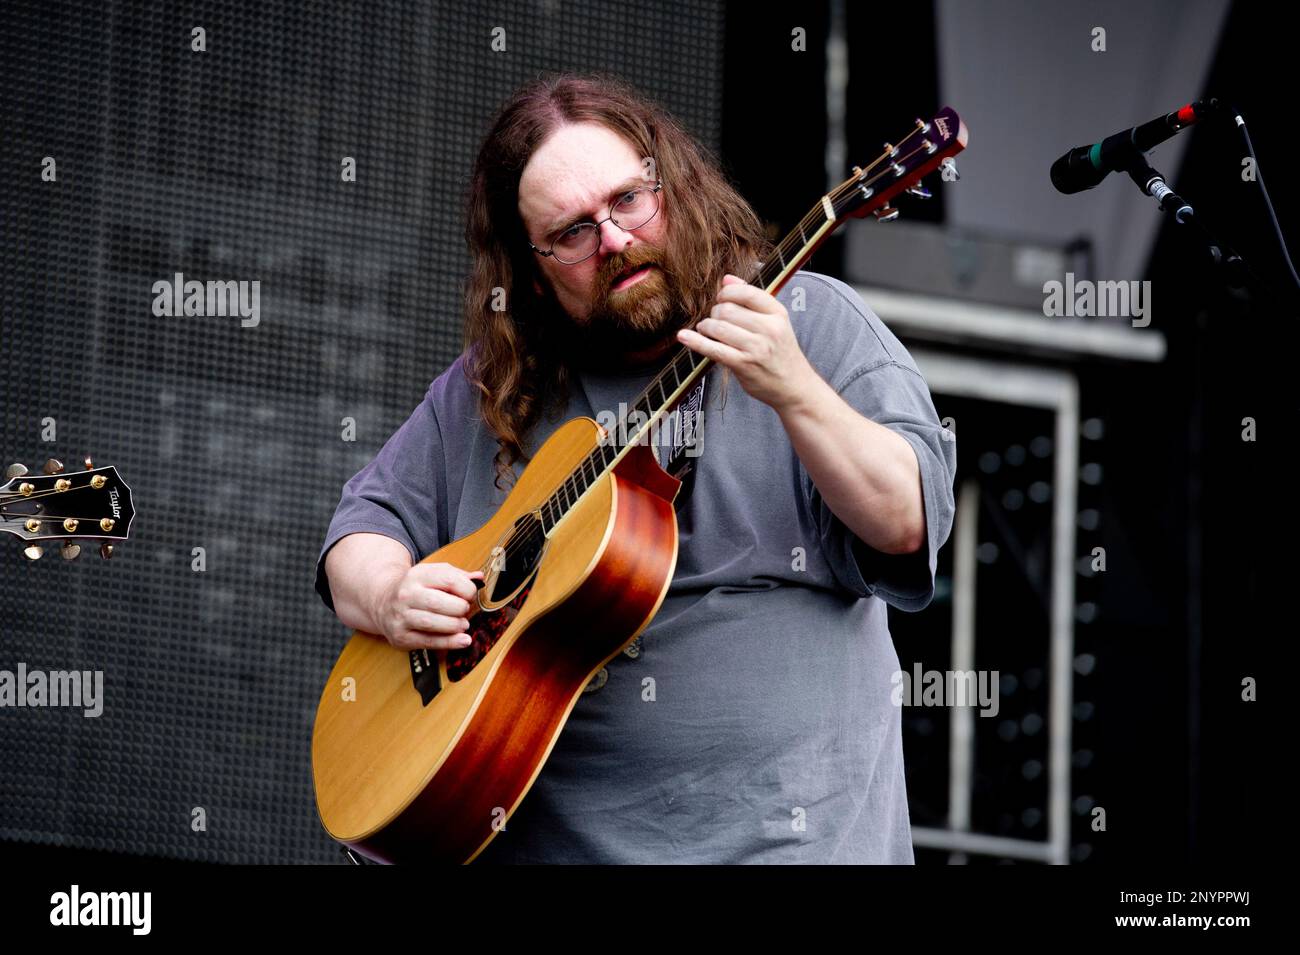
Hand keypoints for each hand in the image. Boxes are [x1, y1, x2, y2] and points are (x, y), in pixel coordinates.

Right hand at [374, 562, 484, 650]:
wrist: (382, 602)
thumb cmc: (415, 589)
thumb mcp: (433, 575)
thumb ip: (457, 576)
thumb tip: (479, 578)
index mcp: (417, 575)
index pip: (447, 579)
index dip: (467, 589)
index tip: (471, 595)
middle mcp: (406, 595)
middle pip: (438, 602)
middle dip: (459, 608)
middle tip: (465, 610)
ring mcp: (401, 617)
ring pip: (431, 623)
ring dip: (454, 626)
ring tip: (463, 624)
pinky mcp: (401, 636)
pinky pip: (428, 641)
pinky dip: (449, 642)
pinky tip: (462, 640)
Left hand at [675, 274, 816, 409]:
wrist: (793, 386)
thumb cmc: (780, 352)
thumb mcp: (775, 322)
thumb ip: (752, 299)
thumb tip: (727, 278)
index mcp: (778, 314)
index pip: (746, 292)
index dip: (727, 292)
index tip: (721, 298)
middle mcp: (769, 329)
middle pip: (728, 309)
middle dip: (715, 313)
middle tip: (715, 321)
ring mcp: (756, 348)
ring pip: (718, 327)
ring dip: (706, 327)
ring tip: (707, 330)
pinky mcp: (743, 364)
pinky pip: (713, 349)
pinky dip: (695, 341)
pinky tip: (684, 336)